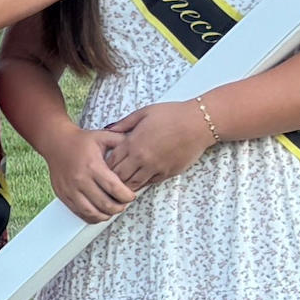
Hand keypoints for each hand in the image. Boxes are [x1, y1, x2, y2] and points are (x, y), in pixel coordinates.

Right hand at [38, 121, 138, 224]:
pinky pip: (79, 213)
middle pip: (105, 204)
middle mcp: (80, 180)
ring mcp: (70, 189)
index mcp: (93, 166)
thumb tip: (138, 148)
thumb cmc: (80, 141)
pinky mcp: (63, 195)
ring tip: (112, 209)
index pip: (114, 189)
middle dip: (119, 207)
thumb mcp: (103, 136)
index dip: (126, 196)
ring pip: (92, 213)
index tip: (131, 195)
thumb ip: (122, 142)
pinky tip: (99, 212)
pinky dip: (92, 217)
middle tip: (123, 203)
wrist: (56, 142)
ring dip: (106, 215)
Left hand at [96, 98, 217, 191]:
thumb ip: (124, 123)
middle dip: (112, 179)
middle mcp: (142, 158)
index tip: (101, 167)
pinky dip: (142, 183)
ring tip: (120, 186)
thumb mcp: (144, 112)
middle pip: (119, 176)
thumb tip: (107, 130)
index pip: (111, 161)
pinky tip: (138, 181)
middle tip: (108, 180)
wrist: (198, 124)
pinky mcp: (167, 173)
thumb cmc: (172, 114)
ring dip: (125, 186)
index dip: (104, 166)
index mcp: (133, 142)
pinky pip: (150, 183)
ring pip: (134, 184)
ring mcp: (155, 167)